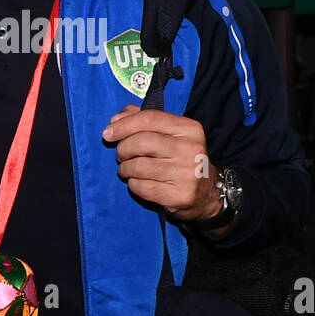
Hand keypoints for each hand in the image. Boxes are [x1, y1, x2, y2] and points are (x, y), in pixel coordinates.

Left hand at [101, 104, 222, 223]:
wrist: (206, 194)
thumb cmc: (181, 159)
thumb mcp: (171, 134)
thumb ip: (144, 120)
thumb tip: (116, 119)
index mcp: (190, 129)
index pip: (150, 119)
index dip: (124, 125)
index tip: (108, 133)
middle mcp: (191, 150)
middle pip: (141, 142)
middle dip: (123, 148)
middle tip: (121, 155)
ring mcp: (187, 174)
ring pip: (138, 166)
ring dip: (125, 168)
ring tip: (127, 169)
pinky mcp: (180, 196)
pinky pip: (142, 187)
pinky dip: (133, 184)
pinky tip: (138, 182)